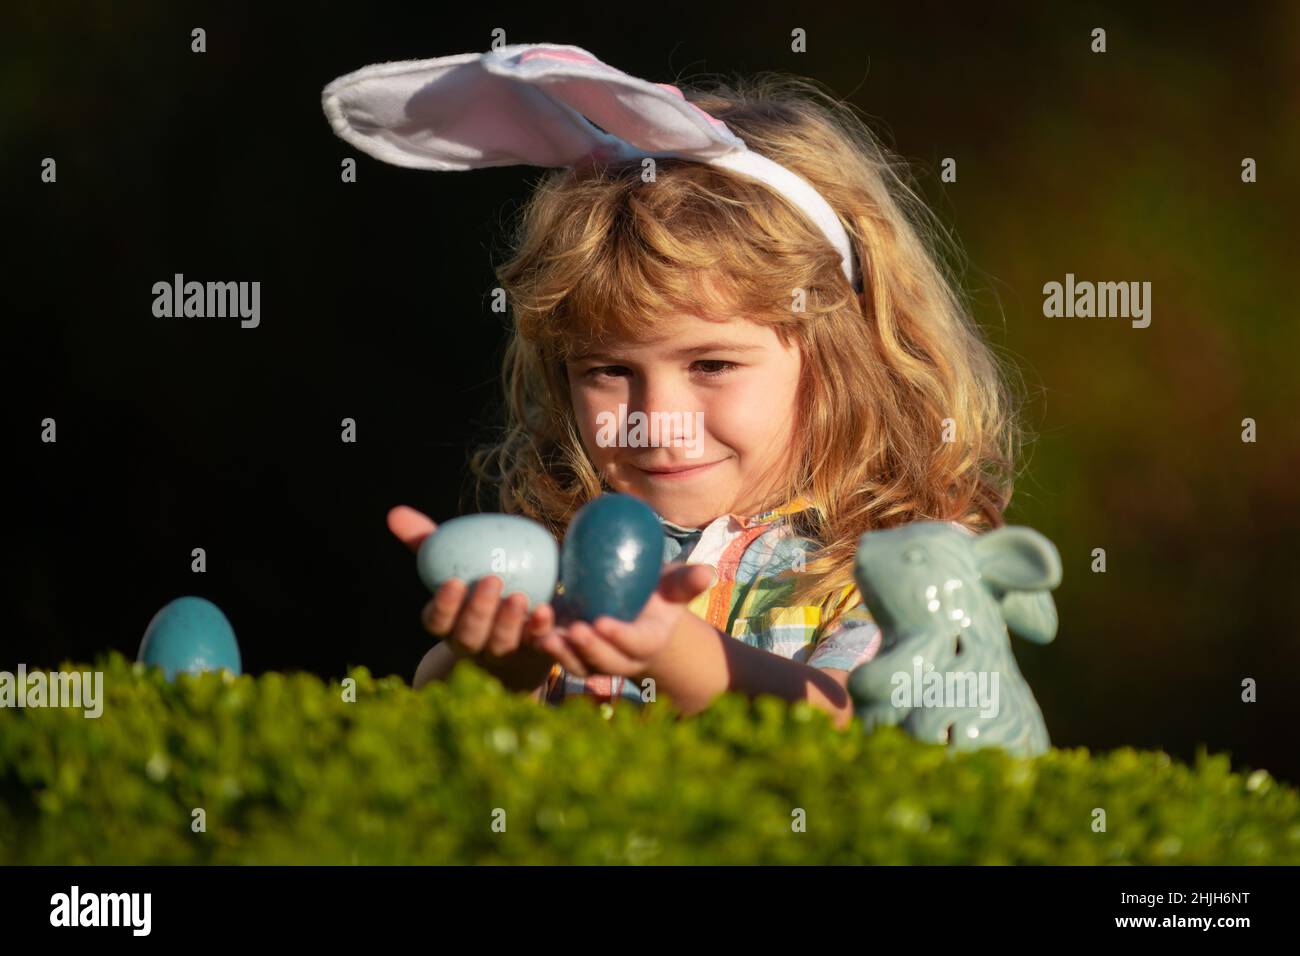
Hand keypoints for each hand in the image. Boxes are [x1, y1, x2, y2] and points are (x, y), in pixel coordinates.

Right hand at [387, 505, 556, 659]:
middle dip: (478, 611)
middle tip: (492, 581)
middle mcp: (472, 642)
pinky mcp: (533, 651)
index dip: (444, 606)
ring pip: (501, 644)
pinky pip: (536, 644)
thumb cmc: (474, 583)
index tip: (454, 582)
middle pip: (469, 635)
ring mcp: (502, 651)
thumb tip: (395, 513)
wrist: (517, 620)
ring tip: (519, 596)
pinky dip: (539, 629)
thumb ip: (425, 542)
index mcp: (448, 623)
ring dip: (508, 622)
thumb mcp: (452, 562)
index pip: (437, 621)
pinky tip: (545, 611)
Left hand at [534, 562, 715, 678]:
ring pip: (579, 665)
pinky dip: (544, 644)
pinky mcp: (573, 652)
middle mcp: (622, 658)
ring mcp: (596, 659)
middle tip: (575, 629)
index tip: (604, 622)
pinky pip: (558, 655)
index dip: (620, 637)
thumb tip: (707, 573)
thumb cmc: (658, 594)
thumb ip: (687, 581)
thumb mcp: (672, 585)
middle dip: (590, 648)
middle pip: (606, 661)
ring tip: (547, 637)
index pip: (637, 644)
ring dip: (562, 654)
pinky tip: (532, 628)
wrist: (637, 611)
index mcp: (649, 640)